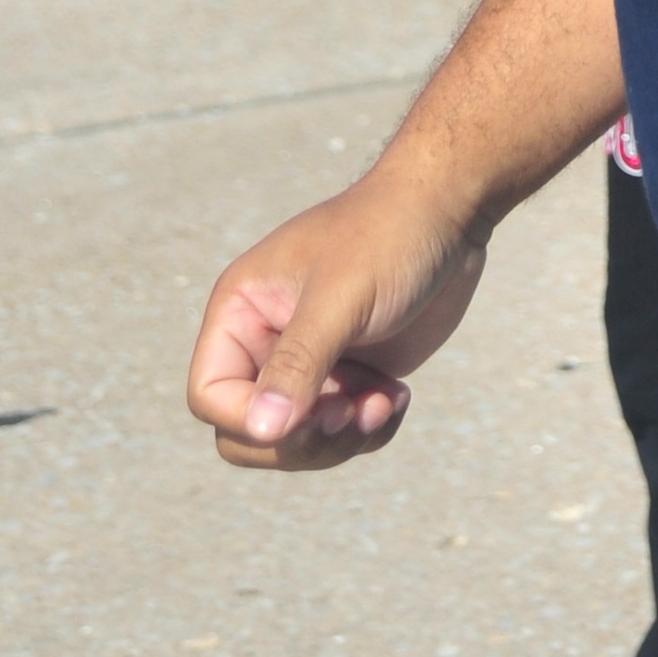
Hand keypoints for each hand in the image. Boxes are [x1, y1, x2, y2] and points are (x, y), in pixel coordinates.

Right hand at [185, 163, 486, 471]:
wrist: (447, 213)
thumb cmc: (386, 237)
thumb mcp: (340, 298)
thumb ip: (298, 363)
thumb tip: (262, 431)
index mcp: (241, 310)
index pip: (211, 396)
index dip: (249, 421)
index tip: (314, 413)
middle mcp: (264, 341)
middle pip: (249, 432)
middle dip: (302, 441)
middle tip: (351, 417)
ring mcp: (308, 363)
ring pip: (297, 442)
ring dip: (343, 439)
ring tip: (387, 402)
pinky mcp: (348, 376)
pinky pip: (341, 435)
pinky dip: (368, 430)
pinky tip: (399, 396)